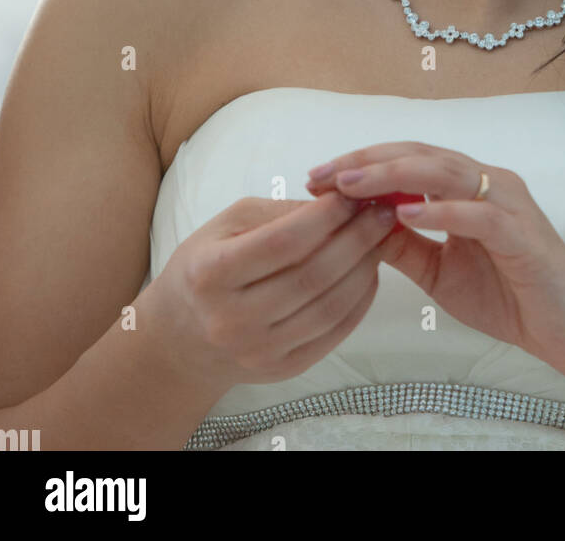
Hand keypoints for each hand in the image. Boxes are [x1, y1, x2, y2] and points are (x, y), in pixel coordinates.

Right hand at [145, 193, 396, 392]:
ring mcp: (258, 351)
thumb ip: (279, 212)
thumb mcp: (227, 224)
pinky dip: (360, 300)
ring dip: (365, 268)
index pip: (282, 242)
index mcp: (212, 274)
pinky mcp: (282, 370)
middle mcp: (232, 320)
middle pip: (312, 276)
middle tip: (382, 213)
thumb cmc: (206, 266)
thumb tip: (337, 203)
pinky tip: (368, 272)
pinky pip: (334, 333)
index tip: (353, 195)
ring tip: (380, 239)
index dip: (325, 217)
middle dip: (357, 239)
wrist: (182, 338)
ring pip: (330, 307)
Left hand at [305, 142, 564, 374]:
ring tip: (350, 186)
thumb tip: (356, 226)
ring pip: (443, 172)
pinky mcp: (522, 233)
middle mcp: (487, 182)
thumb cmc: (509, 296)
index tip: (315, 180)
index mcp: (467, 187)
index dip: (361, 164)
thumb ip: (404, 246)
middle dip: (365, 162)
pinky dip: (440, 211)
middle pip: (418, 154)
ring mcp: (506, 202)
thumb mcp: (439, 272)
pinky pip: (477, 213)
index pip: (407, 159)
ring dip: (392, 176)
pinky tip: (404, 215)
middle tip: (320, 176)